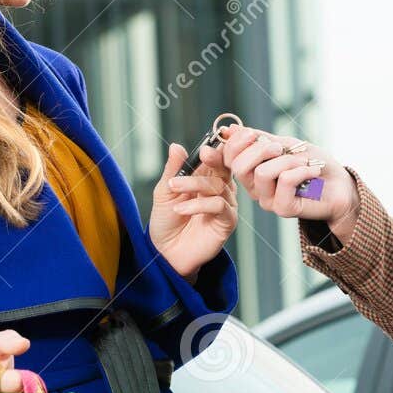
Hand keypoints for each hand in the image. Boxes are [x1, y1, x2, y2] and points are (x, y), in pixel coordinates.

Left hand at [150, 139, 236, 279]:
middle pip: (224, 168)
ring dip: (193, 184)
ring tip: (173, 190)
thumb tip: (176, 146)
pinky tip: (181, 209)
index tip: (210, 141)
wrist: (165, 252)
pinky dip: (199, 204)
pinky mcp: (227, 222)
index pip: (217, 158)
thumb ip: (173, 169)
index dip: (217, 148)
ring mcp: (226, 206)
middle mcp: (221, 189)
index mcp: (208, 178)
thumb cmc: (166, 221)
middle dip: (214, 158)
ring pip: (218, 185)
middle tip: (202, 154)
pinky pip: (219, 206)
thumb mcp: (165, 191)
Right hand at [219, 125, 359, 238]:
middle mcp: (255, 188)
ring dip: (286, 160)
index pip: (228, 159)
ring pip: (262, 173)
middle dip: (259, 150)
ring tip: (303, 161)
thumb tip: (231, 129)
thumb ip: (260, 139)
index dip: (234, 144)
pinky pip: (284, 182)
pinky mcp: (284, 209)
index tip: (251, 133)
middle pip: (239, 167)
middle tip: (281, 147)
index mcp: (251, 172)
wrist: (339, 184)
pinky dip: (301, 170)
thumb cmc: (313, 163)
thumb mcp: (286, 144)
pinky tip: (313, 171)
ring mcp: (268, 200)